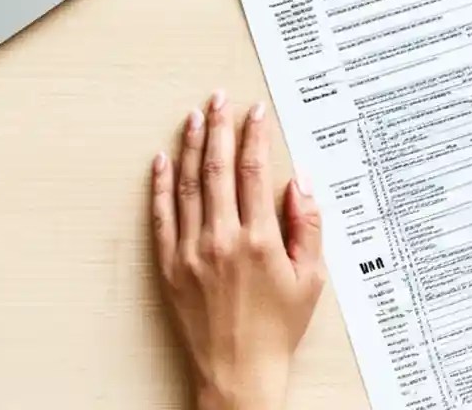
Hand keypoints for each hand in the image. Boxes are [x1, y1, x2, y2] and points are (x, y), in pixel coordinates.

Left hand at [151, 91, 324, 409]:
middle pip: (218, 169)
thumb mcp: (311, 279)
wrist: (238, 372)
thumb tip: (301, 185)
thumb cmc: (278, 330)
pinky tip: (163, 162)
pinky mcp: (171, 266)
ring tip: (193, 118)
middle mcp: (222, 239)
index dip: (254, 136)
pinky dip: (161, 186)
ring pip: (188, 186)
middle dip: (219, 128)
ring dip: (191, 147)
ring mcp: (192, 252)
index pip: (254, 172)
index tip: (255, 113)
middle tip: (219, 100)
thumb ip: (309, 227)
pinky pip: (162, 217)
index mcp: (260, 240)